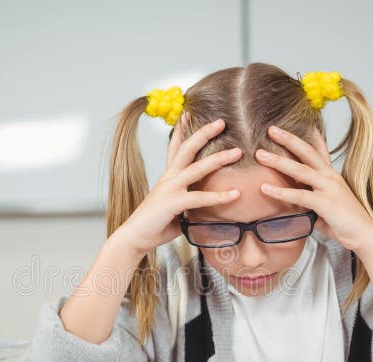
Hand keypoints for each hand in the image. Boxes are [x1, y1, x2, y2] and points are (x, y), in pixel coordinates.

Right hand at [115, 113, 243, 254]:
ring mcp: (170, 188)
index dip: (181, 130)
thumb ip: (190, 206)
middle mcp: (168, 178)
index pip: (175, 148)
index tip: (187, 113)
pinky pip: (199, 198)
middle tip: (221, 122)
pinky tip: (234, 194)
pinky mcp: (173, 203)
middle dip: (204, 133)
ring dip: (218, 158)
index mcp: (168, 177)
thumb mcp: (176, 211)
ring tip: (237, 152)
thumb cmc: (154, 226)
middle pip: (188, 149)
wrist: (134, 238)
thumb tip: (204, 210)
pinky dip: (219, 196)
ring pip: (197, 168)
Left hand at [255, 125, 372, 254]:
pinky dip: (281, 192)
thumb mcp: (324, 207)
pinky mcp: (326, 203)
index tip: (299, 122)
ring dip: (278, 161)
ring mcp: (329, 188)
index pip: (320, 150)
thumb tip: (292, 204)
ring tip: (260, 154)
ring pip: (300, 170)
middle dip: (288, 139)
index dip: (310, 136)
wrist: (365, 236)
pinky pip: (299, 195)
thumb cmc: (344, 224)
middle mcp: (330, 177)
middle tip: (271, 129)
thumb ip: (308, 201)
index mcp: (331, 176)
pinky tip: (265, 188)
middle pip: (307, 152)